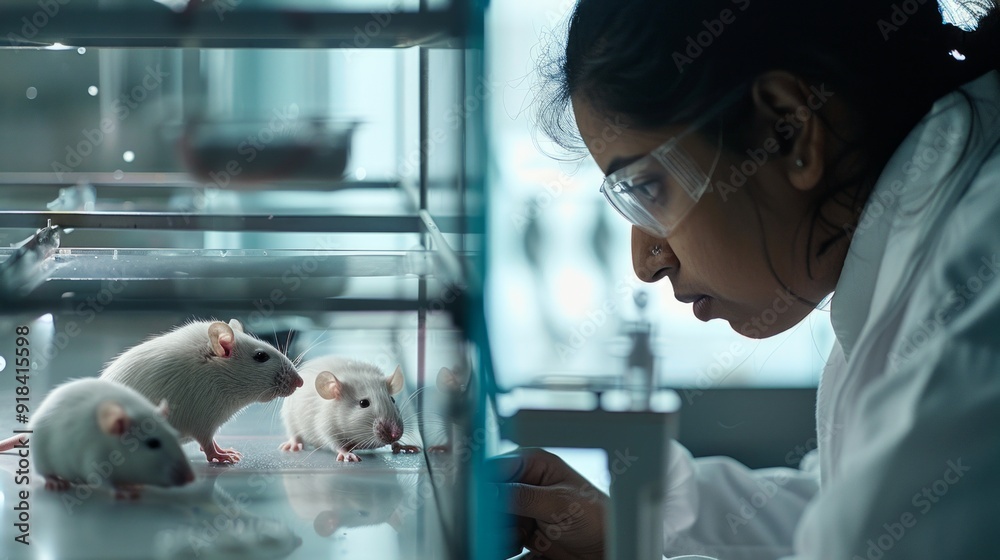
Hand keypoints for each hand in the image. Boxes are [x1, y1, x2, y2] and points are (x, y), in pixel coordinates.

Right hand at [489, 448, 607, 559]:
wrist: (602, 547)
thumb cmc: (593, 516)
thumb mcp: (559, 503)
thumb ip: (523, 496)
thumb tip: (490, 491)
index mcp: (534, 462)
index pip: (496, 467)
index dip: (485, 483)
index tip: (482, 502)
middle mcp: (523, 480)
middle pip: (488, 493)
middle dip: (492, 511)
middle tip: (506, 523)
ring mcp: (520, 505)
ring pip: (490, 516)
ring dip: (498, 529)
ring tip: (520, 535)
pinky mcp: (518, 526)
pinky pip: (497, 533)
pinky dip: (503, 541)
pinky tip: (520, 543)